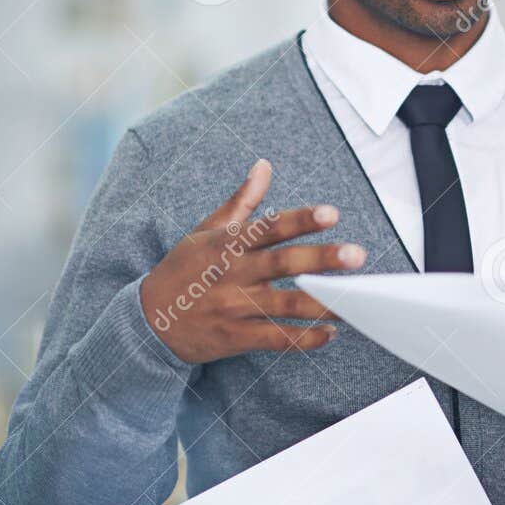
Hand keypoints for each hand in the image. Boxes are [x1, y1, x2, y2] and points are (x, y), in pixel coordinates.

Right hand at [138, 159, 364, 362]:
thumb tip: (264, 165)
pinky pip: (274, 339)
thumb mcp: (205, 231)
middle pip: (282, 263)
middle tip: (357, 254)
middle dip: (321, 259)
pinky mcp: (234, 337)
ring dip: (321, 303)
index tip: (331, 213)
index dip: (300, 219)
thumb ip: (241, 202)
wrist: (146, 321)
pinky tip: (330, 334)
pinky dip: (303, 339)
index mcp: (229, 243)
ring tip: (354, 302)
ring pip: (284, 305)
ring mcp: (234, 307)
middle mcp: (234, 273)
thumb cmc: (184, 270)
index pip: (270, 227)